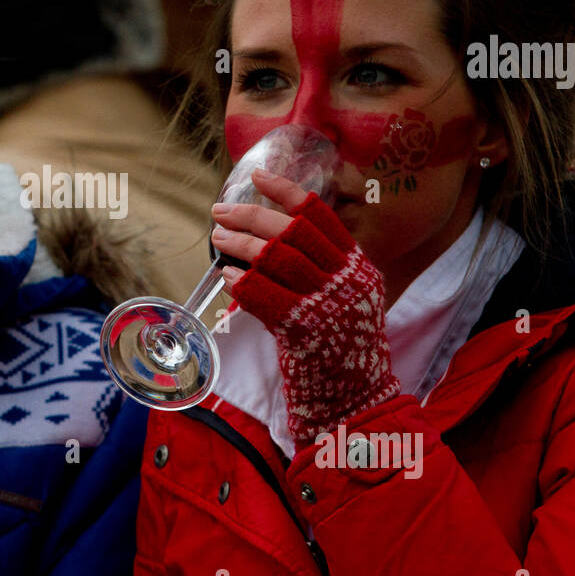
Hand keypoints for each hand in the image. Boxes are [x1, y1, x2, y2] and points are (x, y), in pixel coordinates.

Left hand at [211, 168, 400, 446]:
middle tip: (221, 211)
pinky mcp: (304, 330)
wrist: (354, 399)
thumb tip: (269, 237)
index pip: (320, 216)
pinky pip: (265, 295)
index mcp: (356, 266)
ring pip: (277, 257)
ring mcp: (327, 304)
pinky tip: (226, 275)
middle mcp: (346, 279)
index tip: (258, 176)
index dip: (287, 191)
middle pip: (292, 230)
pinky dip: (243, 281)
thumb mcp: (344, 299)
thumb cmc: (341, 347)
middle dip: (252, 214)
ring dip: (241, 243)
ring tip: (218, 238)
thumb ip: (318, 269)